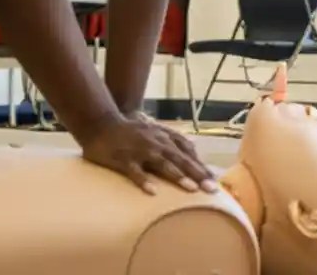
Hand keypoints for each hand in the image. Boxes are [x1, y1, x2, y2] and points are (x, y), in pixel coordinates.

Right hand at [78, 113, 217, 194]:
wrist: (101, 123)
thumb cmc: (130, 131)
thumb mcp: (155, 131)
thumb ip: (173, 140)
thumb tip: (195, 148)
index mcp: (164, 137)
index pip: (188, 152)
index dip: (202, 166)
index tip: (215, 181)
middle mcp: (155, 142)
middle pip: (180, 159)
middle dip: (197, 174)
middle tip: (212, 189)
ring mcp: (139, 150)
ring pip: (162, 163)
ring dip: (178, 176)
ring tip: (191, 189)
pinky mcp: (122, 158)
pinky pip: (134, 171)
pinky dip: (144, 180)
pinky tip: (152, 192)